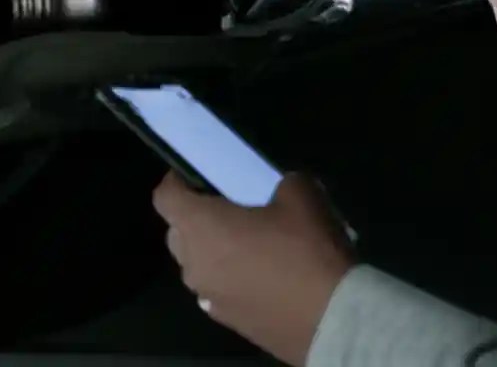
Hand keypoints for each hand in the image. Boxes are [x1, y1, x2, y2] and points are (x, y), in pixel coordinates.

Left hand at [152, 173, 356, 366]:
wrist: (331, 318)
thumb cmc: (306, 250)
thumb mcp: (301, 195)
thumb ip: (280, 182)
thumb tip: (279, 189)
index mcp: (201, 227)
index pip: (165, 197)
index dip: (176, 181)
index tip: (196, 175)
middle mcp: (194, 264)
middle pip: (178, 233)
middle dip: (197, 217)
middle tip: (232, 209)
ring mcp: (208, 297)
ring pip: (199, 264)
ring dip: (215, 250)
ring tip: (252, 244)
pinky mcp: (228, 320)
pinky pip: (218, 289)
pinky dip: (232, 277)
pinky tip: (264, 276)